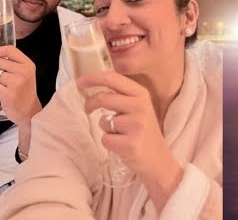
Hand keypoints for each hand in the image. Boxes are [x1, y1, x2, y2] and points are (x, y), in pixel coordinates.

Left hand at [0, 45, 42, 125]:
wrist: (29, 111)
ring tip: (2, 86)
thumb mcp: (25, 73)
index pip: (10, 50)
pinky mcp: (8, 94)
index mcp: (28, 65)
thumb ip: (14, 63)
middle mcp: (23, 72)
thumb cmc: (24, 91)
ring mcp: (16, 83)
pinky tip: (2, 93)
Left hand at [78, 71, 183, 203]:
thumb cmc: (143, 133)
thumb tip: (96, 85)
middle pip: (103, 98)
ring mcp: (137, 125)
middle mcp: (141, 106)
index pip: (113, 78)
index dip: (93, 78)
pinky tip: (122, 146)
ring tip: (121, 135)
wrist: (158, 159)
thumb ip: (122, 96)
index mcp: (142, 94)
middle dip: (90, 104)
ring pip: (103, 121)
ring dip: (106, 129)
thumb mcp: (138, 109)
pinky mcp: (130, 144)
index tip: (79, 82)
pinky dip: (109, 143)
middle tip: (87, 110)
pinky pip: (105, 139)